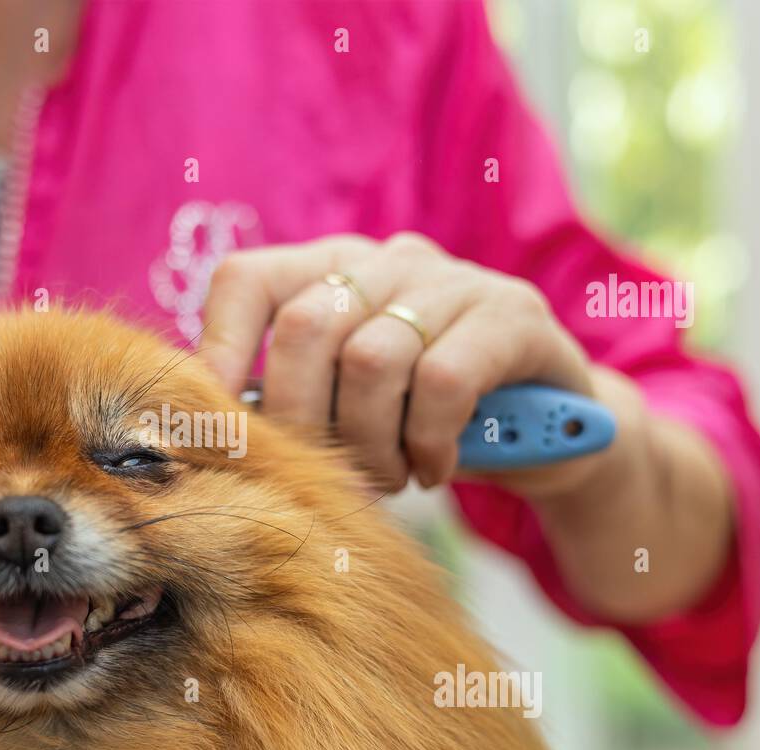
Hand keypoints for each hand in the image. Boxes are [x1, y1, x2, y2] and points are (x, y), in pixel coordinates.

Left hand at [200, 232, 603, 495]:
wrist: (547, 429)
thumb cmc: (420, 419)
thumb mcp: (345, 404)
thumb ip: (289, 399)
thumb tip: (211, 437)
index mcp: (327, 271)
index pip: (246, 281)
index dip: (220, 351)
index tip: (225, 426)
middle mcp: (384, 261)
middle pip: (306, 328)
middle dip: (303, 422)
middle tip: (330, 473)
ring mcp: (452, 281)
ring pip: (372, 360)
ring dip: (370, 444)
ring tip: (388, 478)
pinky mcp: (514, 317)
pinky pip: (444, 383)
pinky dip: (427, 443)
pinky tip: (434, 468)